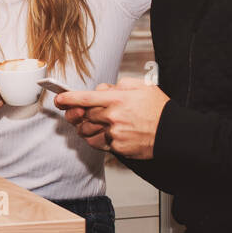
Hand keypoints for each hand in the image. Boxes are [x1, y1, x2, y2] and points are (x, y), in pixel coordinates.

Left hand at [54, 77, 168, 157]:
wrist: (173, 132)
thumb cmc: (158, 109)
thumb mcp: (142, 87)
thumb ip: (120, 85)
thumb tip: (104, 90)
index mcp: (118, 99)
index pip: (85, 98)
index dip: (68, 99)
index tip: (59, 99)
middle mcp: (113, 116)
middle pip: (83, 115)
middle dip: (75, 113)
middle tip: (75, 112)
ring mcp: (115, 133)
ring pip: (87, 131)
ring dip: (84, 127)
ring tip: (90, 123)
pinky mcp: (118, 147)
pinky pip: (98, 144)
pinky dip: (95, 139)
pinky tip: (102, 134)